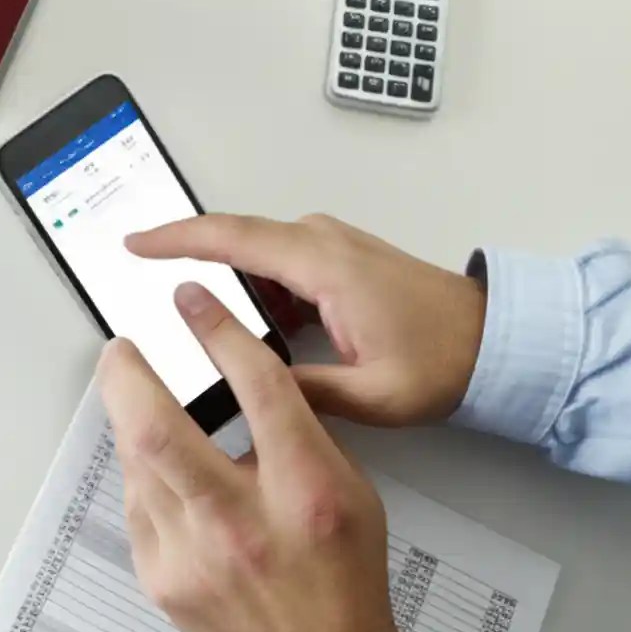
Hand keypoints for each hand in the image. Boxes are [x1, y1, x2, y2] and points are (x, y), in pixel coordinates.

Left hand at [97, 283, 399, 631]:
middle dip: (128, 376)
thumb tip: (239, 374)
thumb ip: (299, 429)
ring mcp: (194, 556)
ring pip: (135, 464)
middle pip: (160, 431)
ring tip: (134, 397)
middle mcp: (243, 524)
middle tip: (121, 349)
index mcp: (304, 492)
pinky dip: (140, 472)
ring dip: (128, 419)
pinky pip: (135, 503)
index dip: (218, 332)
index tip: (192, 302)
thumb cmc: (341, 576)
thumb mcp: (351, 487)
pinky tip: (154, 463)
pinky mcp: (162, 577)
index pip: (256, 389)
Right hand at [127, 214, 486, 426]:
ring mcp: (331, 246)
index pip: (233, 238)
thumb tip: (247, 385)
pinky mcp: (337, 259)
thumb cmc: (443, 360)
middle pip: (236, 237)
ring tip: (194, 317)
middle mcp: (323, 242)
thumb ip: (301, 391)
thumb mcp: (370, 394)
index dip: (178, 238)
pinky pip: (279, 262)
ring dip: (223, 277)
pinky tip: (248, 323)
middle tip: (146, 281)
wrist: (495, 339)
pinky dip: (253, 286)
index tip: (135, 242)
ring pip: (256, 252)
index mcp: (324, 266)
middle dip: (187, 255)